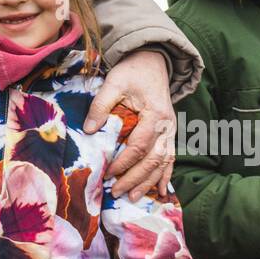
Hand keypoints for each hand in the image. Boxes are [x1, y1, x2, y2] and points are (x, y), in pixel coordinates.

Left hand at [87, 49, 174, 200]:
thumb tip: (88, 130)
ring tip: (133, 197)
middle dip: (135, 178)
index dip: (124, 162)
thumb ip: (101, 105)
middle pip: (153, 159)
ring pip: (164, 162)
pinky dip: (166, 175)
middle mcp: (167, 125)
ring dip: (149, 182)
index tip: (108, 172)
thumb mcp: (114, 83)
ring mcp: (171, 130)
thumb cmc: (132, 72)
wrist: (152, 61)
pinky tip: (161, 191)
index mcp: (155, 114)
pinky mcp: (170, 132)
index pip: (140, 145)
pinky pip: (170, 157)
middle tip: (116, 192)